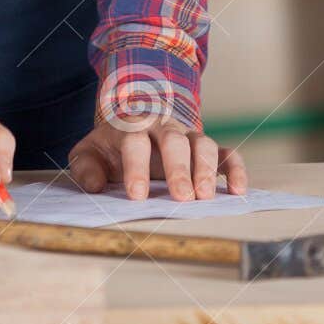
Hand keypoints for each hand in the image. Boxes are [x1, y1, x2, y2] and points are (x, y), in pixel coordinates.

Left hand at [68, 116, 247, 201]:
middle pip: (174, 140)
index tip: (137, 195)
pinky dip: (236, 169)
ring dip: (206, 169)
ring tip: (206, 197)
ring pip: (202, 144)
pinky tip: (238, 191)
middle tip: (181, 197)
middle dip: (178, 168)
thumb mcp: (89, 153)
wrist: (132, 125)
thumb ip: (85, 168)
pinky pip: (227, 154)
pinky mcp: (206, 148)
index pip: (135, 142)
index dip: (136, 168)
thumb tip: (94, 186)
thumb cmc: (111, 148)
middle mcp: (163, 128)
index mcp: (132, 127)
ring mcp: (187, 136)